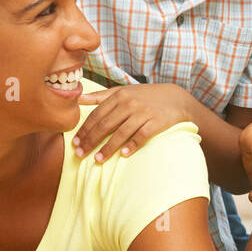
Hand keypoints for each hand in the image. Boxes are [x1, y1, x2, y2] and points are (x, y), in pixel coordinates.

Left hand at [74, 84, 194, 162]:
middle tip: (80, 154)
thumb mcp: (124, 91)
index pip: (97, 114)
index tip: (75, 142)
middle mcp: (130, 104)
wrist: (176, 98)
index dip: (85, 129)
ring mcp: (144, 113)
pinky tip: (123, 155)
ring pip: (122, 132)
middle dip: (91, 141)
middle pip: (106, 125)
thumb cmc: (145, 97)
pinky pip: (142, 136)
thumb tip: (78, 98)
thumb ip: (101, 96)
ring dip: (108, 147)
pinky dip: (132, 145)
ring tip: (98, 159)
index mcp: (119, 96)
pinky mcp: (157, 122)